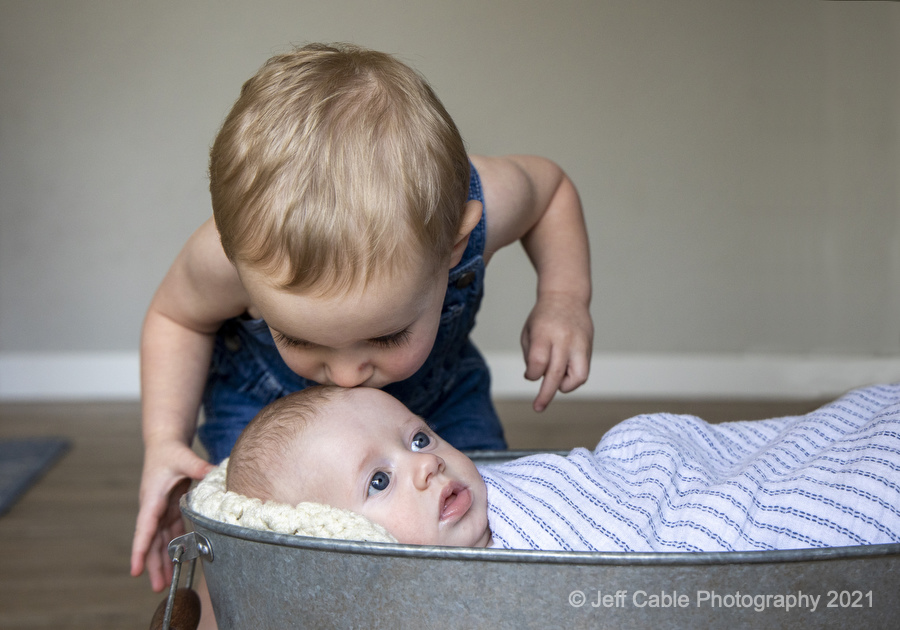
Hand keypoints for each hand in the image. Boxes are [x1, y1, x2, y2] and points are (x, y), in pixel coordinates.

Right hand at [131, 440, 213, 590]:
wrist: (164, 445)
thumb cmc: (170, 452)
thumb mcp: (183, 457)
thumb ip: (197, 466)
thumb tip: (213, 471)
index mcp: (152, 498)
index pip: (145, 528)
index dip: (141, 550)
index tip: (136, 570)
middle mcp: (153, 508)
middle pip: (152, 541)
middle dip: (153, 565)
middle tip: (158, 588)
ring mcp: (161, 510)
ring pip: (161, 540)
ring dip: (164, 560)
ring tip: (166, 583)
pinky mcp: (170, 509)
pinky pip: (171, 533)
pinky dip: (175, 547)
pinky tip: (179, 562)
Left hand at [521, 292, 592, 411]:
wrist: (566, 297)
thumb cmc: (543, 317)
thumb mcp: (529, 331)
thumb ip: (530, 355)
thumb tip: (536, 378)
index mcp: (544, 333)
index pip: (538, 362)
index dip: (532, 374)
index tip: (530, 374)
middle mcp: (564, 339)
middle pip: (555, 374)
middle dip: (545, 395)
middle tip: (538, 407)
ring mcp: (579, 344)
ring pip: (577, 377)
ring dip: (565, 386)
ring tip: (556, 383)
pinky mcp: (588, 348)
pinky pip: (583, 372)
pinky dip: (573, 379)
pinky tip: (564, 375)